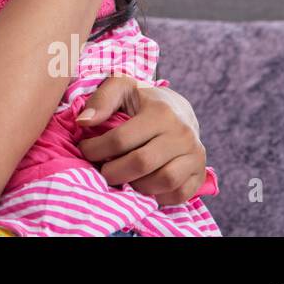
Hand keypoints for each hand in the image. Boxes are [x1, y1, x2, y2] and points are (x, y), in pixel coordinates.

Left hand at [74, 75, 206, 205]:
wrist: (179, 109)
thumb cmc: (142, 99)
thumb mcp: (121, 87)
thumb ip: (101, 101)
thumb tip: (83, 122)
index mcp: (161, 112)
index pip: (121, 139)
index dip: (96, 149)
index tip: (85, 150)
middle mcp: (182, 134)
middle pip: (142, 163)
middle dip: (113, 172)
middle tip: (101, 171)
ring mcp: (195, 154)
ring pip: (163, 181)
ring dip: (137, 186)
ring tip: (123, 178)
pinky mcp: (200, 172)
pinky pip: (179, 194)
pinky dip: (159, 196)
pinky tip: (144, 185)